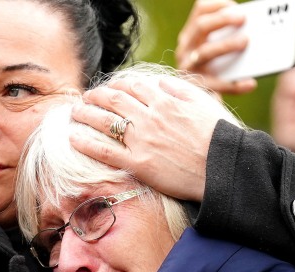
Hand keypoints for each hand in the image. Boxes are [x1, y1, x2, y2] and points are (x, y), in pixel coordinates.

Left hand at [70, 73, 238, 201]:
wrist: (221, 167)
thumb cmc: (217, 136)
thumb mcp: (202, 103)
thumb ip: (178, 89)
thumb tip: (159, 82)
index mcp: (164, 101)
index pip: (133, 87)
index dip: (117, 86)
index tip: (109, 88)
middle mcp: (149, 118)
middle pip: (114, 101)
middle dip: (96, 96)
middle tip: (85, 97)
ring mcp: (142, 141)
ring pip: (105, 122)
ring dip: (86, 114)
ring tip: (75, 112)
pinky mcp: (138, 164)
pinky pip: (105, 152)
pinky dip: (86, 143)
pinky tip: (73, 138)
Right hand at [176, 0, 258, 94]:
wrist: (198, 110)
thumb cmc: (216, 75)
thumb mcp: (217, 52)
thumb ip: (228, 39)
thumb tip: (252, 30)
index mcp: (192, 36)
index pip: (200, 10)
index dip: (218, 5)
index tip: (236, 6)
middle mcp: (186, 50)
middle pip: (201, 26)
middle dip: (222, 19)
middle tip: (243, 18)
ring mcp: (188, 69)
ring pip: (204, 52)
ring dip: (226, 45)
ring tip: (246, 41)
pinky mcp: (196, 89)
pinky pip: (216, 85)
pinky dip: (235, 85)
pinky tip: (250, 83)